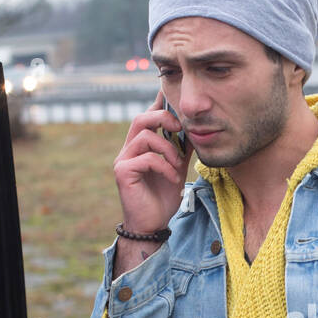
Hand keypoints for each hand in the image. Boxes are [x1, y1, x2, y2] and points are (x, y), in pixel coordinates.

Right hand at [111, 87, 191, 233]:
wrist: (153, 224)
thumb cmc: (163, 196)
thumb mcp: (177, 168)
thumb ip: (181, 149)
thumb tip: (194, 128)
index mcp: (141, 145)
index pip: (147, 116)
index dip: (159, 103)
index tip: (172, 94)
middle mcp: (129, 149)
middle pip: (141, 118)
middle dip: (164, 118)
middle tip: (180, 128)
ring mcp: (123, 160)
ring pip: (144, 136)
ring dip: (168, 148)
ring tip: (178, 165)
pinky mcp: (122, 172)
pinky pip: (146, 158)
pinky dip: (164, 166)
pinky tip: (173, 179)